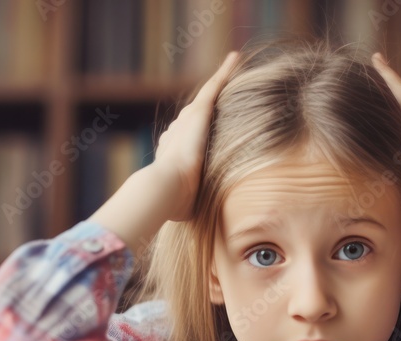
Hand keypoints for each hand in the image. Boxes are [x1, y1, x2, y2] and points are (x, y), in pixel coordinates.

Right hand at [152, 51, 239, 221]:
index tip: (199, 138)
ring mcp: (187, 120)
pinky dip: (225, 71)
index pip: (184, 141)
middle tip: (218, 97)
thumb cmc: (174, 203)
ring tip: (232, 68)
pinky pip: (215, 86)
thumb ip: (190, 204)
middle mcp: (178, 131)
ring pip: (207, 97)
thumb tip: (193, 222)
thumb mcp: (185, 204)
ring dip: (219, 82)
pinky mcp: (199, 111)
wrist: (164, 188)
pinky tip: (236, 58)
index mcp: (174, 154)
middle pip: (194, 117)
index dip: (192, 138)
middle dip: (204, 110)